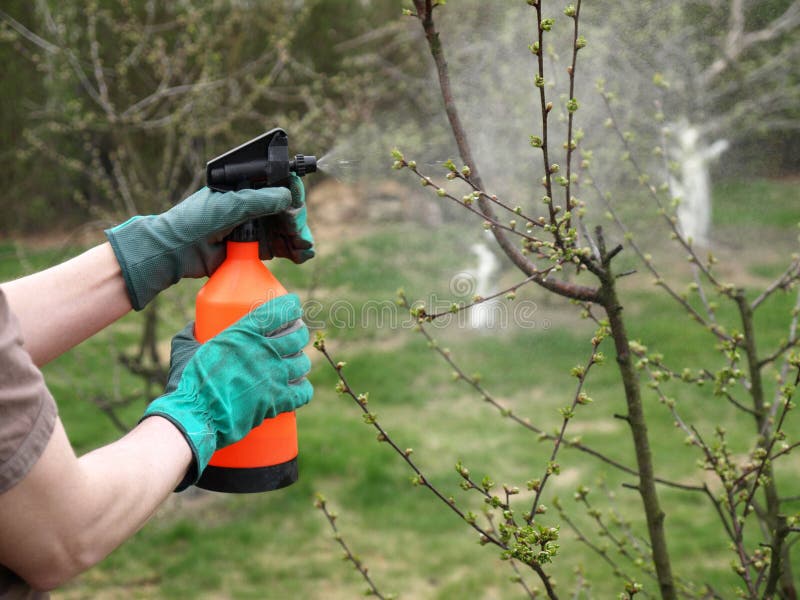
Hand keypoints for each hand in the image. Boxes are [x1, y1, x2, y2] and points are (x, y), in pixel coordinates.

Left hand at [105, 174, 313, 309]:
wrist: (176, 252)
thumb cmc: (195, 221)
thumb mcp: (228, 205)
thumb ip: (258, 200)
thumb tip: (288, 197)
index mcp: (245, 188)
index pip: (277, 184)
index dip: (291, 191)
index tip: (296, 202)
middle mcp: (253, 205)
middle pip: (287, 209)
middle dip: (297, 220)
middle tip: (297, 231)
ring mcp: (255, 227)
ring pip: (287, 229)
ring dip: (299, 237)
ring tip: (303, 247)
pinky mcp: (255, 249)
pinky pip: (281, 248)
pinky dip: (294, 251)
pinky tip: (302, 254)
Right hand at [142, 294, 312, 489]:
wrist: (196, 416)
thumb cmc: (191, 382)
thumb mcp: (189, 348)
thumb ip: (192, 334)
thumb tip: (194, 327)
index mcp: (245, 333)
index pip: (280, 311)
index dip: (291, 307)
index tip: (293, 307)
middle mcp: (265, 351)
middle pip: (298, 336)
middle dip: (299, 334)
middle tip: (294, 337)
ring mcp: (274, 376)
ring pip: (303, 362)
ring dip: (300, 362)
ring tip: (293, 364)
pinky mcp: (278, 400)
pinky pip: (304, 391)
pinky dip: (302, 389)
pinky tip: (297, 388)